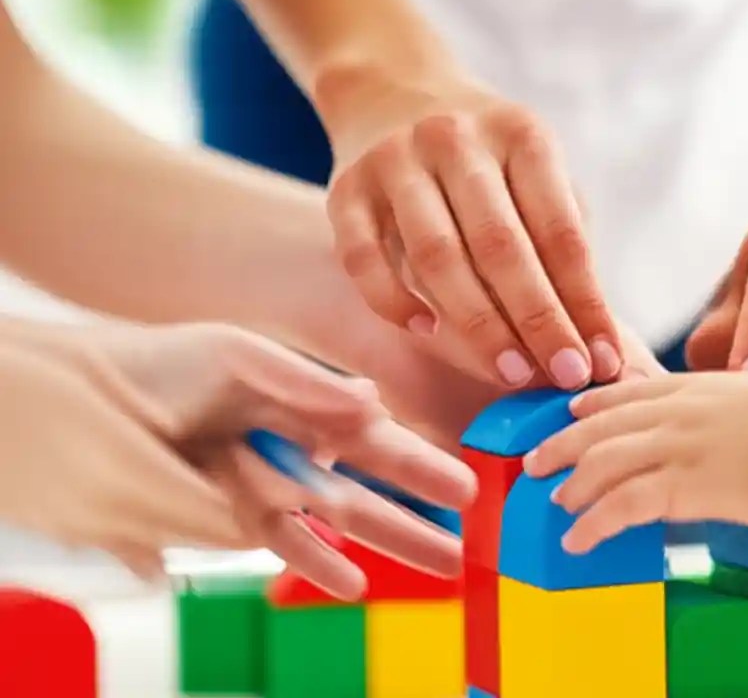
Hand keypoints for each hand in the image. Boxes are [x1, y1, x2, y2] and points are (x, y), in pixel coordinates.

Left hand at [2, 322, 475, 597]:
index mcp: (300, 404)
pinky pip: (284, 544)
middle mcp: (289, 449)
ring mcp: (262, 487)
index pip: (374, 438)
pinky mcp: (228, 519)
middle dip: (419, 513)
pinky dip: (317, 563)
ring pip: (337, 522)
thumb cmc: (159, 366)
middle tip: (471, 538)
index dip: (420, 461)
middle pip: (367, 488)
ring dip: (388, 545)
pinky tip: (352, 583)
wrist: (81, 401)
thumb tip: (374, 402)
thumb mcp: (238, 359)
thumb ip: (306, 385)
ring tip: (440, 567)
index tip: (467, 479)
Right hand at [326, 83, 620, 390]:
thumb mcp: (537, 176)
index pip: (560, 230)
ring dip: (478, 324)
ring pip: (436, 256)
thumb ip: (563, 248)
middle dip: (539, 321)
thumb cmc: (488, 160)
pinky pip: (364, 257)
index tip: (604, 359)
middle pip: (501, 245)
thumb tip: (599, 342)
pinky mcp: (345, 188)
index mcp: (521, 135)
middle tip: (566, 378)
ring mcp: (394, 161)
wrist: (393, 89)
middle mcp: (456, 140)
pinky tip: (426, 332)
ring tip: (512, 373)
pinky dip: (394, 300)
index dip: (585, 301)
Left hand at [523, 373, 747, 553]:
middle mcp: (686, 410)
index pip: (637, 390)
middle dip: (564, 443)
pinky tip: (577, 540)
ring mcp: (683, 445)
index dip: (598, 401)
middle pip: (606, 424)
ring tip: (554, 504)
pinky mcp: (686, 484)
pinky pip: (621, 505)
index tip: (573, 409)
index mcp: (707, 386)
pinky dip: (592, 523)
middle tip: (536, 459)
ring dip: (572, 484)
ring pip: (604, 462)